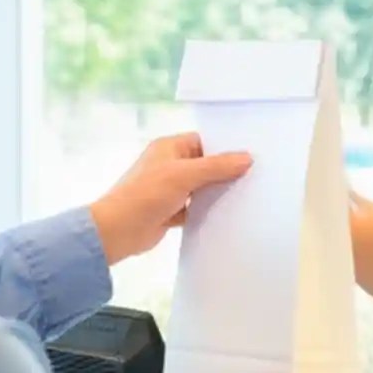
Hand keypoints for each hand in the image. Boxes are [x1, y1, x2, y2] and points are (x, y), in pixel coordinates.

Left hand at [90, 133, 250, 264]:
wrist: (118, 231)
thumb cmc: (146, 195)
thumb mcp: (184, 175)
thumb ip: (216, 167)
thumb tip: (246, 158)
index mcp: (169, 148)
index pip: (203, 141)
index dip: (225, 148)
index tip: (251, 155)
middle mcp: (169, 165)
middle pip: (205, 165)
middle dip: (225, 172)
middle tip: (254, 176)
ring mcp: (170, 189)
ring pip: (201, 187)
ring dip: (217, 193)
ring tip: (247, 195)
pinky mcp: (171, 210)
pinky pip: (195, 207)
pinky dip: (207, 211)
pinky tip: (227, 215)